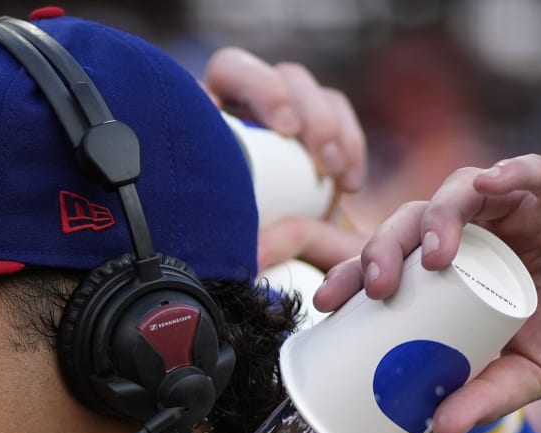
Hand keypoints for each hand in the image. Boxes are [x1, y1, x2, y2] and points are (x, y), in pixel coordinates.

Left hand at [200, 47, 368, 271]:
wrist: (299, 253)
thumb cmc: (254, 249)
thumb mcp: (249, 251)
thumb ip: (256, 246)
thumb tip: (255, 255)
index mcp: (195, 129)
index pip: (191, 91)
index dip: (206, 97)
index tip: (230, 120)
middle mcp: (229, 107)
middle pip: (240, 69)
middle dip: (270, 92)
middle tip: (291, 130)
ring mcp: (275, 104)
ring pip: (295, 81)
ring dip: (318, 119)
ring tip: (329, 169)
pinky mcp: (317, 112)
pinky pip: (335, 107)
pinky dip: (348, 140)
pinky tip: (350, 183)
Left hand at [313, 154, 540, 432]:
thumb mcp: (533, 376)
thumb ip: (487, 395)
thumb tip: (435, 429)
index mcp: (466, 269)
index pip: (397, 259)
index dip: (356, 273)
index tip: (326, 302)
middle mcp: (487, 230)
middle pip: (416, 220)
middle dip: (385, 247)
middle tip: (375, 288)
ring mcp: (527, 205)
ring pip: (463, 190)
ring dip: (437, 217)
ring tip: (431, 258)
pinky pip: (534, 171)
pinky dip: (510, 173)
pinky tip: (488, 187)